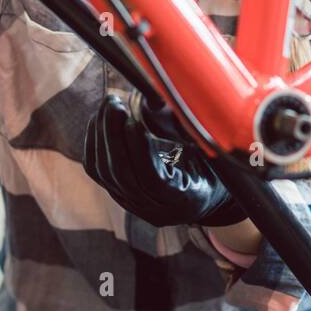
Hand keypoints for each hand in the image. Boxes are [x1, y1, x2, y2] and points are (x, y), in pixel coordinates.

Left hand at [83, 94, 247, 227]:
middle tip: (114, 103)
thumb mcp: (212, 154)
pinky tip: (99, 120)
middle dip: (113, 136)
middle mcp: (156, 210)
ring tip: (108, 105)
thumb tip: (158, 100)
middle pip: (122, 176)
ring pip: (105, 174)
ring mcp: (135, 205)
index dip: (140, 149)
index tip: (134, 119)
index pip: (153, 180)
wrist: (206, 198)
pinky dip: (94, 143)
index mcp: (185, 201)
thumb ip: (189, 133)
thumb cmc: (215, 169)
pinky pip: (98, 172)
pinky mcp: (119, 195)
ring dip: (102, 135)